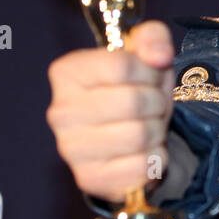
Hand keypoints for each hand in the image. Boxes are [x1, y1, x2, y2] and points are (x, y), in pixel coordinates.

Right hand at [45, 21, 175, 203]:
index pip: (121, 65)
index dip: (150, 71)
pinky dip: (156, 159)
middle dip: (157, 103)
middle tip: (153, 106)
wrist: (130, 141)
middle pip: (132, 101)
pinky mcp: (89, 179)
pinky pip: (142, 167)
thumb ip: (153, 38)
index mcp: (66, 73)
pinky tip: (144, 152)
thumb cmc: (136, 91)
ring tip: (149, 127)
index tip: (150, 77)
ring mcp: (70, 149)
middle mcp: (60, 111)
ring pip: (139, 135)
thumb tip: (158, 55)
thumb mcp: (146, 56)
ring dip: (158, 130)